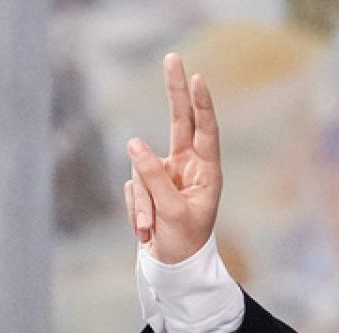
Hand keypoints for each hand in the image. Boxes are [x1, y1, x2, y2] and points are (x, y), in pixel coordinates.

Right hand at [125, 53, 221, 263]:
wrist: (172, 268)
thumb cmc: (184, 243)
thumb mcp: (172, 212)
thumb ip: (154, 178)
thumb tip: (133, 143)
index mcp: (206, 172)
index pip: (205, 131)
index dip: (201, 105)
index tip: (196, 79)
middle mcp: (187, 166)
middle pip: (179, 121)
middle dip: (174, 92)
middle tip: (173, 57)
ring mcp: (165, 173)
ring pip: (141, 169)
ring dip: (142, 203)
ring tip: (149, 230)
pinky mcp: (146, 185)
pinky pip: (132, 188)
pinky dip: (136, 210)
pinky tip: (146, 231)